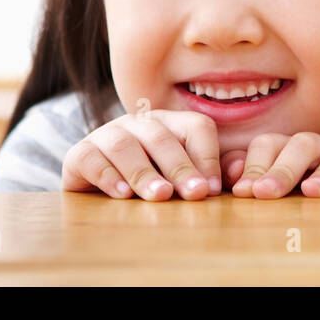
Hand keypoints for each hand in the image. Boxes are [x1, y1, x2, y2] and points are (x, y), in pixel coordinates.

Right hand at [62, 109, 221, 199]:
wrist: (95, 196)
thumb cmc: (152, 185)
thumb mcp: (182, 179)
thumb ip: (213, 174)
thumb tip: (239, 171)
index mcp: (171, 124)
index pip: (196, 126)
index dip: (208, 156)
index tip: (211, 189)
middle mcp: (139, 124)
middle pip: (162, 136)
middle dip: (180, 166)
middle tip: (193, 194)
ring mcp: (107, 135)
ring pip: (125, 144)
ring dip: (144, 171)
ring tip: (160, 195)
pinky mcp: (79, 154)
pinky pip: (91, 158)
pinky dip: (108, 176)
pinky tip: (123, 195)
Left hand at [220, 132, 319, 197]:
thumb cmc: (303, 203)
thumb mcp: (275, 193)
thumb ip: (251, 180)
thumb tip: (231, 174)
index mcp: (289, 151)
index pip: (270, 145)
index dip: (256, 166)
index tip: (245, 192)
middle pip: (303, 143)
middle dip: (284, 168)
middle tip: (267, 193)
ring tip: (313, 192)